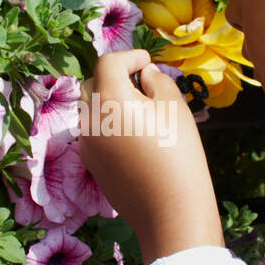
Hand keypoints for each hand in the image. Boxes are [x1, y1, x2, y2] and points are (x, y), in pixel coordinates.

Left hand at [78, 49, 224, 264]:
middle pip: (93, 83)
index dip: (129, 56)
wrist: (170, 208)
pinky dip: (106, 125)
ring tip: (138, 110)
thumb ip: (157, 81)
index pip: (108, 62)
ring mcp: (86, 143)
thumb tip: (143, 74)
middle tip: (141, 83)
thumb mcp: (175, 107)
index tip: (146, 60)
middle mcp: (89, 118)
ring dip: (108, 102)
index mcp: (109, 98)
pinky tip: (132, 137)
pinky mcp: (90, 163)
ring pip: (90, 109)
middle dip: (114, 77)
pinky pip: (92, 133)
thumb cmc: (178, 153)